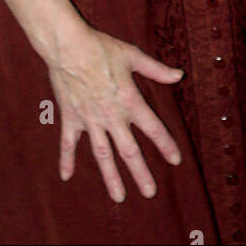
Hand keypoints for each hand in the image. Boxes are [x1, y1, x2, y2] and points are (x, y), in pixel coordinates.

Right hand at [47, 24, 183, 201]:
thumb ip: (156, 70)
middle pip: (129, 151)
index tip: (176, 161)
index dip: (166, 145)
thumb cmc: (102, 48)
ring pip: (103, 155)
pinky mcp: (71, 118)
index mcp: (130, 101)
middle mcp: (111, 116)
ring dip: (111, 177)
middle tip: (150, 192)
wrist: (69, 47)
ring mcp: (90, 120)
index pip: (153, 128)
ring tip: (119, 198)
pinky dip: (66, 159)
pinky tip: (66, 176)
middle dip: (141, 173)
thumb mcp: (133, 56)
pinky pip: (69, 143)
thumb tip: (178, 75)